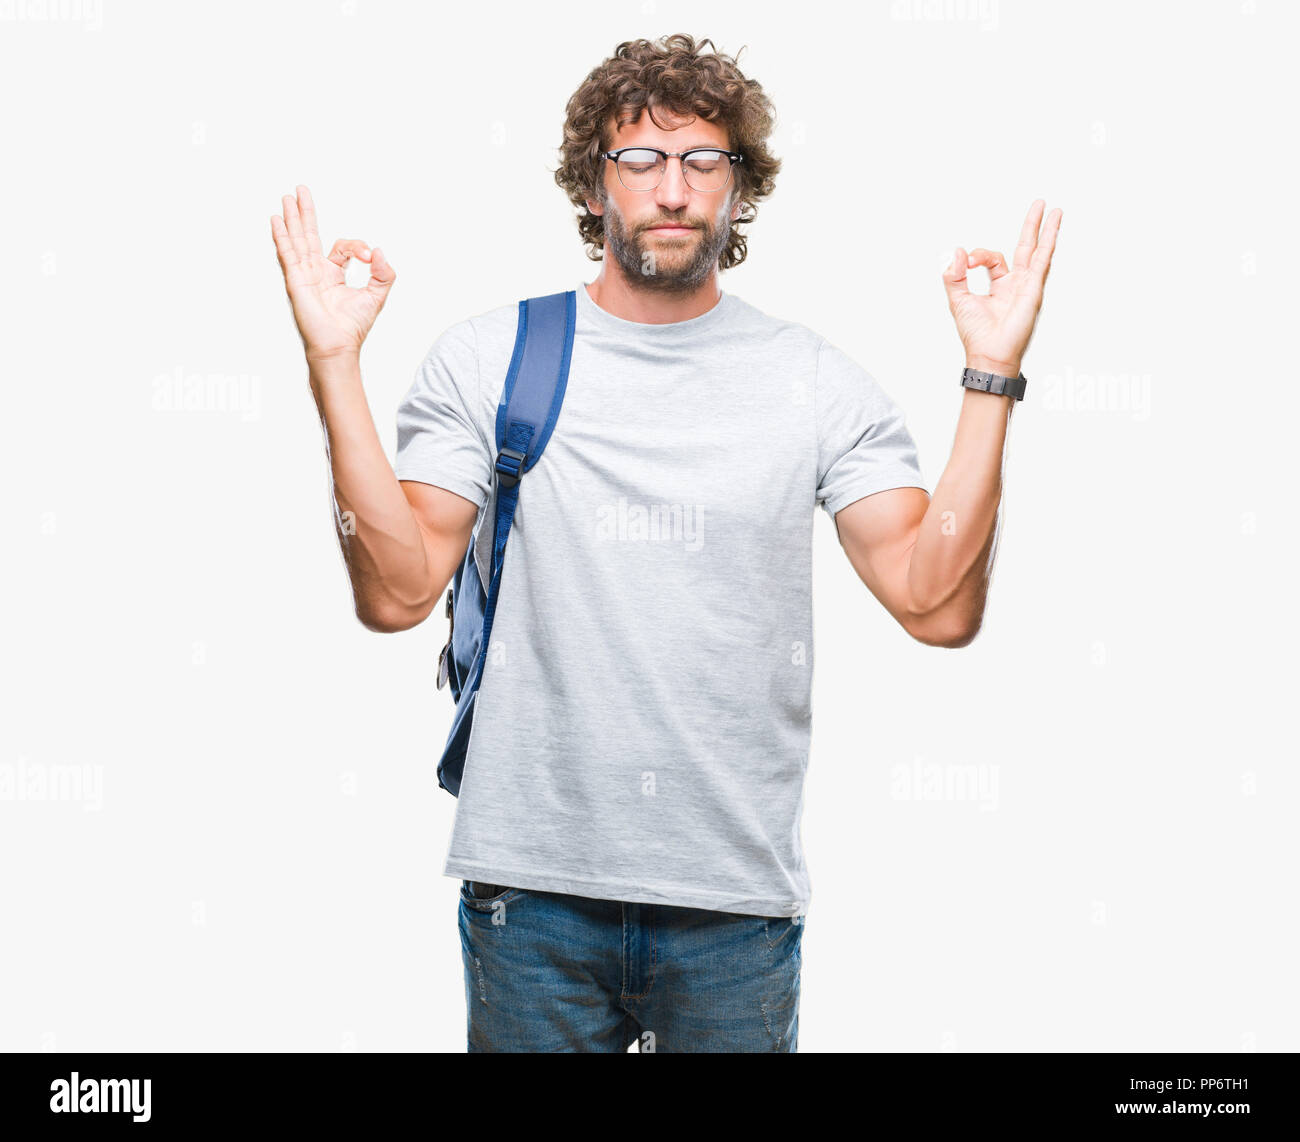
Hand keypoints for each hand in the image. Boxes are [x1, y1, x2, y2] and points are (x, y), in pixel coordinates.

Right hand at [270, 184, 395, 361]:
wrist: (338, 346)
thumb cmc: (353, 327)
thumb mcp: (377, 295)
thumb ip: (384, 273)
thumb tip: (380, 251)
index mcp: (333, 274)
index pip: (342, 246)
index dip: (358, 247)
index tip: (370, 257)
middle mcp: (316, 271)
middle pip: (309, 234)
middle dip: (305, 212)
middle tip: (300, 190)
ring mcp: (303, 275)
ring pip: (297, 239)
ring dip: (292, 218)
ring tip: (287, 197)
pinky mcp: (296, 281)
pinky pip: (287, 254)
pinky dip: (282, 237)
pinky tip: (277, 221)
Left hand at [941, 199, 1061, 377]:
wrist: (988, 354)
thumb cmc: (976, 334)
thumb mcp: (958, 299)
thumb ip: (953, 275)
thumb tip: (956, 251)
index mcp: (1000, 286)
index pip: (993, 258)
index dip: (978, 255)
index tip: (966, 263)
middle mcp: (1017, 284)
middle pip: (1026, 247)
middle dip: (1032, 226)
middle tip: (1040, 205)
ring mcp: (1028, 286)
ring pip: (1039, 251)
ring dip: (1047, 230)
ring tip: (1054, 210)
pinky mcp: (1033, 290)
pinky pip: (1042, 261)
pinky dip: (1047, 243)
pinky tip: (1054, 227)